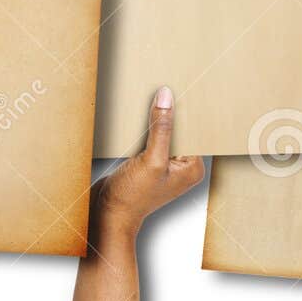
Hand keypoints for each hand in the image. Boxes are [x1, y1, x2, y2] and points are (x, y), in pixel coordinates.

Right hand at [91, 86, 204, 237]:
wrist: (108, 215)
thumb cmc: (132, 197)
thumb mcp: (151, 160)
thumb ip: (161, 128)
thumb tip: (167, 97)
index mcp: (193, 168)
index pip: (194, 130)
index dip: (186, 110)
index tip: (181, 85)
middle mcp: (182, 167)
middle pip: (180, 130)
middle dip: (170, 112)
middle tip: (163, 87)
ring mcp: (164, 165)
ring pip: (164, 132)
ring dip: (156, 118)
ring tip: (151, 96)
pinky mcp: (147, 163)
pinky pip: (151, 139)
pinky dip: (145, 128)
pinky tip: (139, 116)